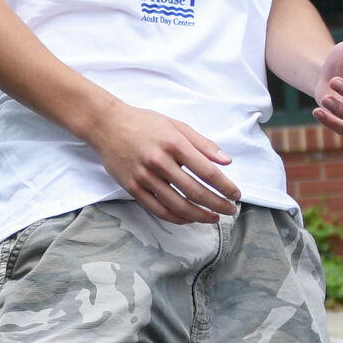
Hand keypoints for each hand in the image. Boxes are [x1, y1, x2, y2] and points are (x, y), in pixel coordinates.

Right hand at [86, 100, 239, 223]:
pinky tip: (189, 219)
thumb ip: (203, 144)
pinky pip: (158, 209)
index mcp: (174, 144)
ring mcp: (144, 177)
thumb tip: (226, 161)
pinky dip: (176, 218)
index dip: (225, 186)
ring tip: (213, 218)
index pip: (207, 172)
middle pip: (195, 191)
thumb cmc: (144, 123)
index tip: (236, 194)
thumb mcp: (176, 126)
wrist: (106, 125)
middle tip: (230, 210)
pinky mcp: (132, 188)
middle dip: (217, 204)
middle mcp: (159, 162)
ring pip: (178, 205)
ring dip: (200, 215)